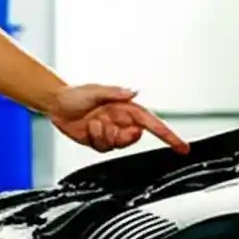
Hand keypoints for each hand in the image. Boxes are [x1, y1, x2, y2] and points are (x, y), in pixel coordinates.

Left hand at [45, 84, 189, 153]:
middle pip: (135, 138)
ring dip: (105, 136)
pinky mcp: (100, 142)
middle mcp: (121, 121)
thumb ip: (115, 92)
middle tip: (109, 125)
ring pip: (119, 145)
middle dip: (123, 136)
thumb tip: (133, 92)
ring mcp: (111, 132)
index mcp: (126, 108)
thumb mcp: (94, 90)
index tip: (182, 147)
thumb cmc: (75, 94)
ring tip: (93, 122)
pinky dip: (96, 139)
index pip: (153, 123)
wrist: (56, 104)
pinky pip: (104, 148)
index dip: (169, 136)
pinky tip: (88, 128)